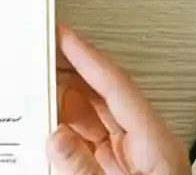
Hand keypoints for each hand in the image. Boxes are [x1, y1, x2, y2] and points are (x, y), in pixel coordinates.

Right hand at [47, 23, 190, 174]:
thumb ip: (84, 167)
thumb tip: (57, 138)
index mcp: (158, 147)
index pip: (118, 87)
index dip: (87, 56)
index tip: (63, 34)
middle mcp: (148, 147)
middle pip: (104, 96)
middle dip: (70, 71)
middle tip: (43, 49)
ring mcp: (134, 160)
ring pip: (93, 117)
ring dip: (64, 101)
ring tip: (37, 84)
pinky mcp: (119, 171)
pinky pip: (89, 139)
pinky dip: (66, 128)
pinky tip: (48, 123)